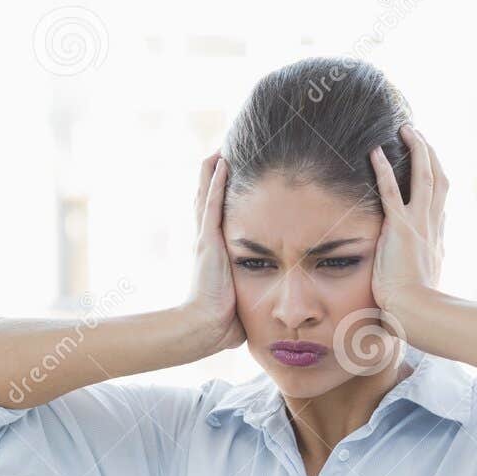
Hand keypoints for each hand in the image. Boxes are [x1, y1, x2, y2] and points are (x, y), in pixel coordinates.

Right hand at [183, 152, 244, 355]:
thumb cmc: (223, 322)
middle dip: (213, 176)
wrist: (205, 328)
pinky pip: (212, 205)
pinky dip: (216, 182)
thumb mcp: (241, 298)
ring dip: (213, 171)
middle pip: (207, 200)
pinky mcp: (207, 241)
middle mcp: (206, 242)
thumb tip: (271, 303)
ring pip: (207, 196)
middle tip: (221, 152)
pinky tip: (221, 162)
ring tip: (219, 147)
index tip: (228, 176)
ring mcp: (205, 239)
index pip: (216, 217)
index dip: (219, 197)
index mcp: (213, 253)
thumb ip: (251, 291)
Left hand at [369, 125, 445, 313]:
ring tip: (408, 130)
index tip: (432, 169)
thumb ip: (419, 276)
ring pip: (425, 176)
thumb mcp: (422, 287)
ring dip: (417, 149)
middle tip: (420, 136)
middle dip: (431, 155)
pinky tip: (375, 152)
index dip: (437, 182)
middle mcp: (433, 226)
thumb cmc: (415, 307)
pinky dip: (383, 170)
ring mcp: (419, 224)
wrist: (417, 312)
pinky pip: (391, 191)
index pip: (440, 203)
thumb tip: (419, 279)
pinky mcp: (400, 227)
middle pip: (440, 180)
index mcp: (437, 239)